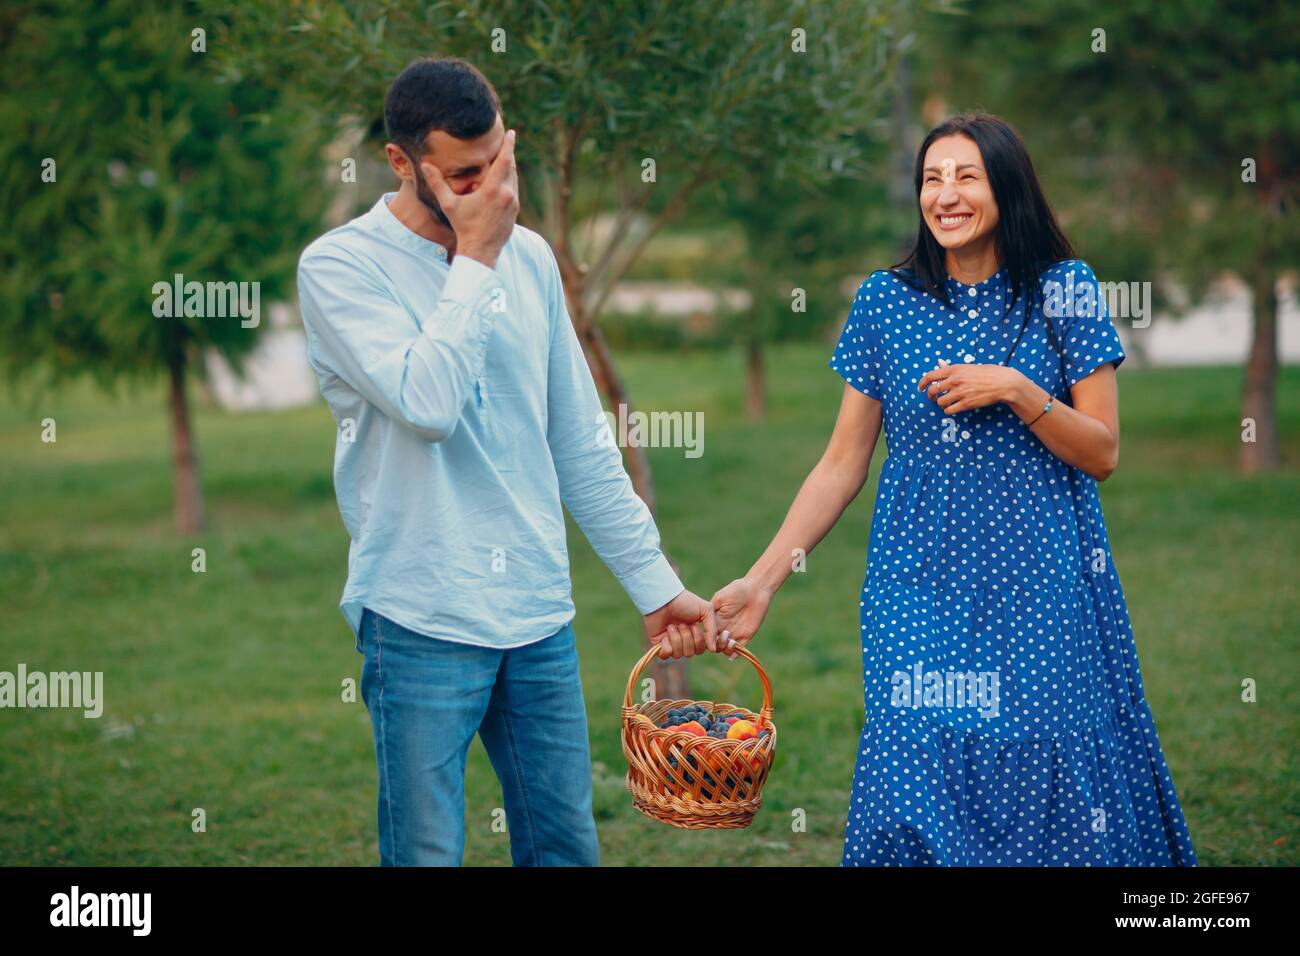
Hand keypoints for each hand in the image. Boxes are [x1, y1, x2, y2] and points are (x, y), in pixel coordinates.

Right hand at [422, 129, 518, 268]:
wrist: (480, 251)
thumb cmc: (463, 227)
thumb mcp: (449, 204)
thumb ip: (438, 183)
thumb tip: (424, 165)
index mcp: (493, 190)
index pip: (504, 160)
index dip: (508, 145)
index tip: (511, 133)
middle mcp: (507, 195)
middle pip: (511, 167)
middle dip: (508, 153)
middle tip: (506, 140)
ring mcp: (513, 204)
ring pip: (514, 178)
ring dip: (509, 167)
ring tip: (504, 156)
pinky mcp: (515, 212)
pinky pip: (514, 190)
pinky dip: (510, 180)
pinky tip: (503, 178)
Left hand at [644, 589, 718, 658]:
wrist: (664, 599)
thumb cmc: (685, 602)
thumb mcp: (705, 610)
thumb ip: (712, 630)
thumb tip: (714, 649)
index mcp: (696, 634)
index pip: (702, 648)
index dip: (702, 642)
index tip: (696, 627)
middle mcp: (684, 641)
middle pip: (691, 653)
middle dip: (687, 637)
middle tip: (682, 624)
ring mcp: (671, 644)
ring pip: (679, 654)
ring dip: (676, 638)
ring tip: (672, 626)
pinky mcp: (659, 645)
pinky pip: (666, 655)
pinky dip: (667, 645)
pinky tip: (665, 633)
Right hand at [710, 577, 771, 659]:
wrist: (755, 589)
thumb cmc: (736, 590)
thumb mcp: (719, 598)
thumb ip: (710, 611)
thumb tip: (700, 622)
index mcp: (715, 621)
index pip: (706, 635)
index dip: (704, 638)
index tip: (707, 634)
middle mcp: (723, 629)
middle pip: (714, 645)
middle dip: (716, 645)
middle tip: (722, 635)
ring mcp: (734, 634)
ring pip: (725, 650)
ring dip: (725, 648)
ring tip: (730, 640)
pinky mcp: (746, 636)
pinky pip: (739, 650)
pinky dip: (734, 653)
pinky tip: (734, 646)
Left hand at [917, 362, 1022, 415]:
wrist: (1002, 383)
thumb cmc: (987, 373)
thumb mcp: (968, 367)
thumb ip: (951, 367)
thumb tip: (939, 363)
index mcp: (954, 369)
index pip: (930, 376)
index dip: (922, 383)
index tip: (920, 388)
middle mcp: (955, 381)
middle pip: (933, 391)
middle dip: (931, 395)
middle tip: (934, 397)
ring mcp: (960, 393)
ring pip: (940, 402)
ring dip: (941, 403)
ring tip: (946, 401)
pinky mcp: (966, 404)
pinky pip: (949, 410)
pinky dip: (948, 410)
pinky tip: (953, 407)